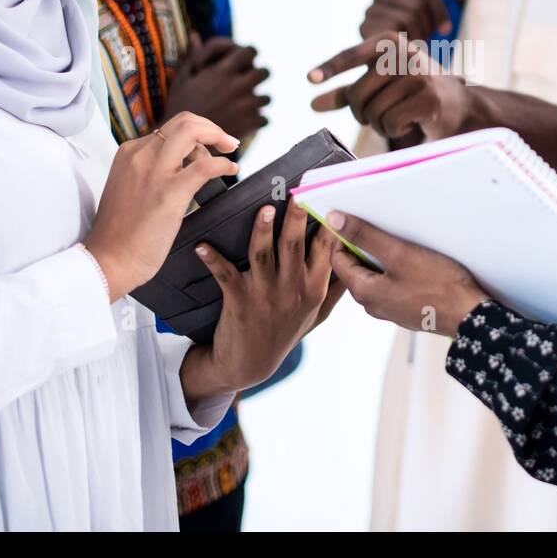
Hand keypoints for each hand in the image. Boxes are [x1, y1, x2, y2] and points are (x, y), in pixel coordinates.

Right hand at [85, 112, 239, 298]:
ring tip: (231, 151)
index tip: (209, 146)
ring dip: (218, 136)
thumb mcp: (131, 187)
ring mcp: (154, 171)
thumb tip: (185, 164)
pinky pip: (205, 166)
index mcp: (130, 153)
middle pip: (184, 121)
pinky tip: (231, 171)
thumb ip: (151, 170)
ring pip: (192, 131)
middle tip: (227, 142)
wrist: (108, 260)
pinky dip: (223, 164)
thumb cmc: (121, 232)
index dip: (196, 133)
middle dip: (211, 127)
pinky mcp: (169, 192)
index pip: (170, 128)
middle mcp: (140, 155)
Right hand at [163, 32, 269, 142]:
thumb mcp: (182, 77)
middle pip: (264, 73)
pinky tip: (246, 121)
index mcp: (222, 72)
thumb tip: (195, 34)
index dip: (249, 53)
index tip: (245, 59)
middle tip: (249, 81)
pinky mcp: (247, 125)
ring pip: (266, 98)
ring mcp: (245, 106)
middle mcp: (237, 87)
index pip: (250, 51)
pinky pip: (264, 119)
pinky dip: (257, 120)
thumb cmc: (177, 104)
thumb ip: (193, 55)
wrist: (179, 138)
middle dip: (258, 75)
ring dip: (258, 99)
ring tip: (247, 103)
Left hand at [179, 199, 345, 398]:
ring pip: (263, 255)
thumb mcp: (317, 315)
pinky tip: (202, 246)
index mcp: (313, 288)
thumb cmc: (284, 334)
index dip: (327, 224)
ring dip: (262, 231)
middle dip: (297, 218)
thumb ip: (335, 289)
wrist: (249, 365)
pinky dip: (212, 259)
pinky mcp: (238, 300)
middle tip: (299, 192)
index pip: (326, 250)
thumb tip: (354, 261)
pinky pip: (225, 275)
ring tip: (264, 209)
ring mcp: (265, 294)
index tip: (329, 199)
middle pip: (295, 246)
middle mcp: (292, 289)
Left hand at [307, 31, 473, 140]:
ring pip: (373, 111)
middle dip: (362, 113)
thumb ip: (348, 93)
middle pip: (357, 94)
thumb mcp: (380, 87)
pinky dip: (395, 131)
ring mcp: (418, 73)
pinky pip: (390, 122)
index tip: (310, 79)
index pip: (352, 55)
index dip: (330, 68)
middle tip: (379, 116)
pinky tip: (411, 123)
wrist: (456, 105)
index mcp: (389, 42)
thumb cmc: (412, 93)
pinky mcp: (429, 97)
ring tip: (400, 117)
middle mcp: (403, 51)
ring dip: (380, 124)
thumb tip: (312, 104)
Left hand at [325, 212, 487, 337]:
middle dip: (366, 246)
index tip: (359, 222)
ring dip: (384, 258)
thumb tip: (335, 221)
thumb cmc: (438, 286)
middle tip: (385, 231)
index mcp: (363, 291)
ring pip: (376, 275)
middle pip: (357, 267)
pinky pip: (392, 284)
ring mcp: (389, 308)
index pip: (338, 258)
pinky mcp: (405, 308)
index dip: (345, 237)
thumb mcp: (399, 253)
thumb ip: (366, 236)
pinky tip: (415, 263)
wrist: (469, 315)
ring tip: (403, 246)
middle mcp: (372, 304)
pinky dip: (397, 270)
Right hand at [359, 0, 466, 41]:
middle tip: (426, 41)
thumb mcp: (443, 18)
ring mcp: (371, 10)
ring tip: (415, 46)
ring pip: (409, 17)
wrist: (396, 67)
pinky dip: (405, 44)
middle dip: (428, 26)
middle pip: (418, 4)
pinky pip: (395, 31)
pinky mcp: (365, 28)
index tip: (446, 30)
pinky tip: (405, 51)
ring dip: (418, 37)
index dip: (441, 11)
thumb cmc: (421, 40)